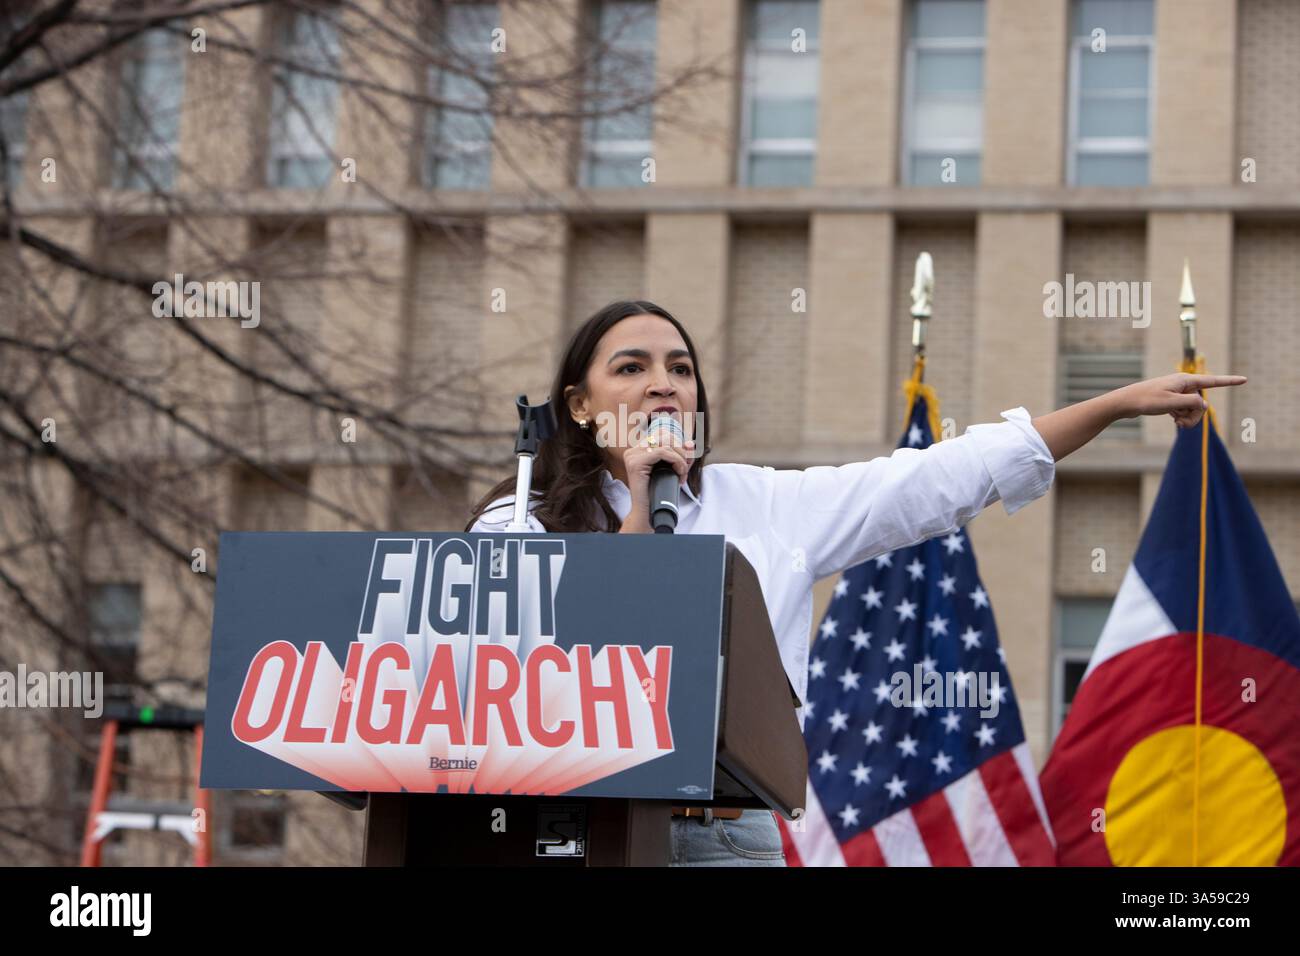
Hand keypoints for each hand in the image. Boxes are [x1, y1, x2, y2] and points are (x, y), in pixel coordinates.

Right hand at [618, 433, 693, 532]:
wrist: (648, 512)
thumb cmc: (659, 492)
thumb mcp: (672, 470)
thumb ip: (680, 456)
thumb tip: (690, 444)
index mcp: (638, 450)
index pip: (662, 435)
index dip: (678, 444)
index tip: (687, 460)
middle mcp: (633, 451)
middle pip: (664, 436)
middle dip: (681, 451)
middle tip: (685, 469)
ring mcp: (632, 456)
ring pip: (665, 444)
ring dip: (680, 459)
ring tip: (682, 473)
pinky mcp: (635, 463)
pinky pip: (662, 452)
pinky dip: (676, 461)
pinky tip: (679, 473)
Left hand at [1114, 372, 1247, 428]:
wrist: (1125, 402)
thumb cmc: (1146, 400)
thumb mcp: (1171, 403)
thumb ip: (1191, 403)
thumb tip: (1205, 406)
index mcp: (1185, 380)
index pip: (1212, 381)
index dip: (1229, 381)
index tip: (1244, 379)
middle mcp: (1183, 384)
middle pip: (1202, 402)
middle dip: (1195, 415)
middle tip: (1179, 421)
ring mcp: (1178, 393)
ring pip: (1193, 409)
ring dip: (1187, 418)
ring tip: (1173, 420)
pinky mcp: (1172, 400)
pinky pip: (1185, 411)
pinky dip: (1181, 418)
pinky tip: (1172, 419)